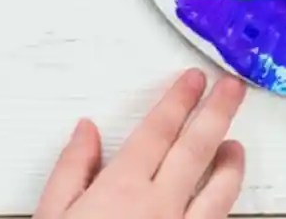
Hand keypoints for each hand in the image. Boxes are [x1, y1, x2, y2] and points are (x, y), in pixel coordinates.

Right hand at [34, 69, 246, 218]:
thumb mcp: (50, 218)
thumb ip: (71, 171)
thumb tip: (85, 129)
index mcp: (121, 189)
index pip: (158, 131)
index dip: (179, 101)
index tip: (195, 80)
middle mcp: (160, 205)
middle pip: (198, 147)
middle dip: (218, 112)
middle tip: (233, 88)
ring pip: (221, 188)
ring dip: (232, 162)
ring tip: (235, 145)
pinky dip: (224, 205)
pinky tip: (223, 199)